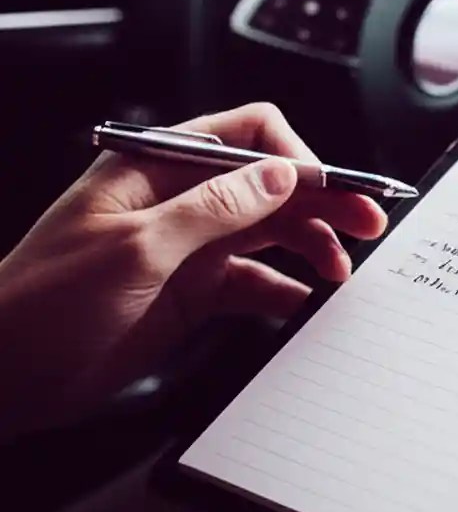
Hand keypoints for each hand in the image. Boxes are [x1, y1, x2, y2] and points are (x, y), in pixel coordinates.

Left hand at [0, 103, 387, 435]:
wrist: (3, 377)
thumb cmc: (44, 302)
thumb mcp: (136, 248)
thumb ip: (217, 208)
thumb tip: (285, 173)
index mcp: (158, 166)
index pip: (248, 135)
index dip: (296, 156)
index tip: (330, 190)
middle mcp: (182, 199)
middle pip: (273, 184)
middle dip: (324, 200)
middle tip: (368, 223)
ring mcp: (191, 246)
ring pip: (274, 232)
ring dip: (313, 246)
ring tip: (342, 271)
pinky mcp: (194, 292)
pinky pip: (256, 283)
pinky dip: (286, 291)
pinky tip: (305, 304)